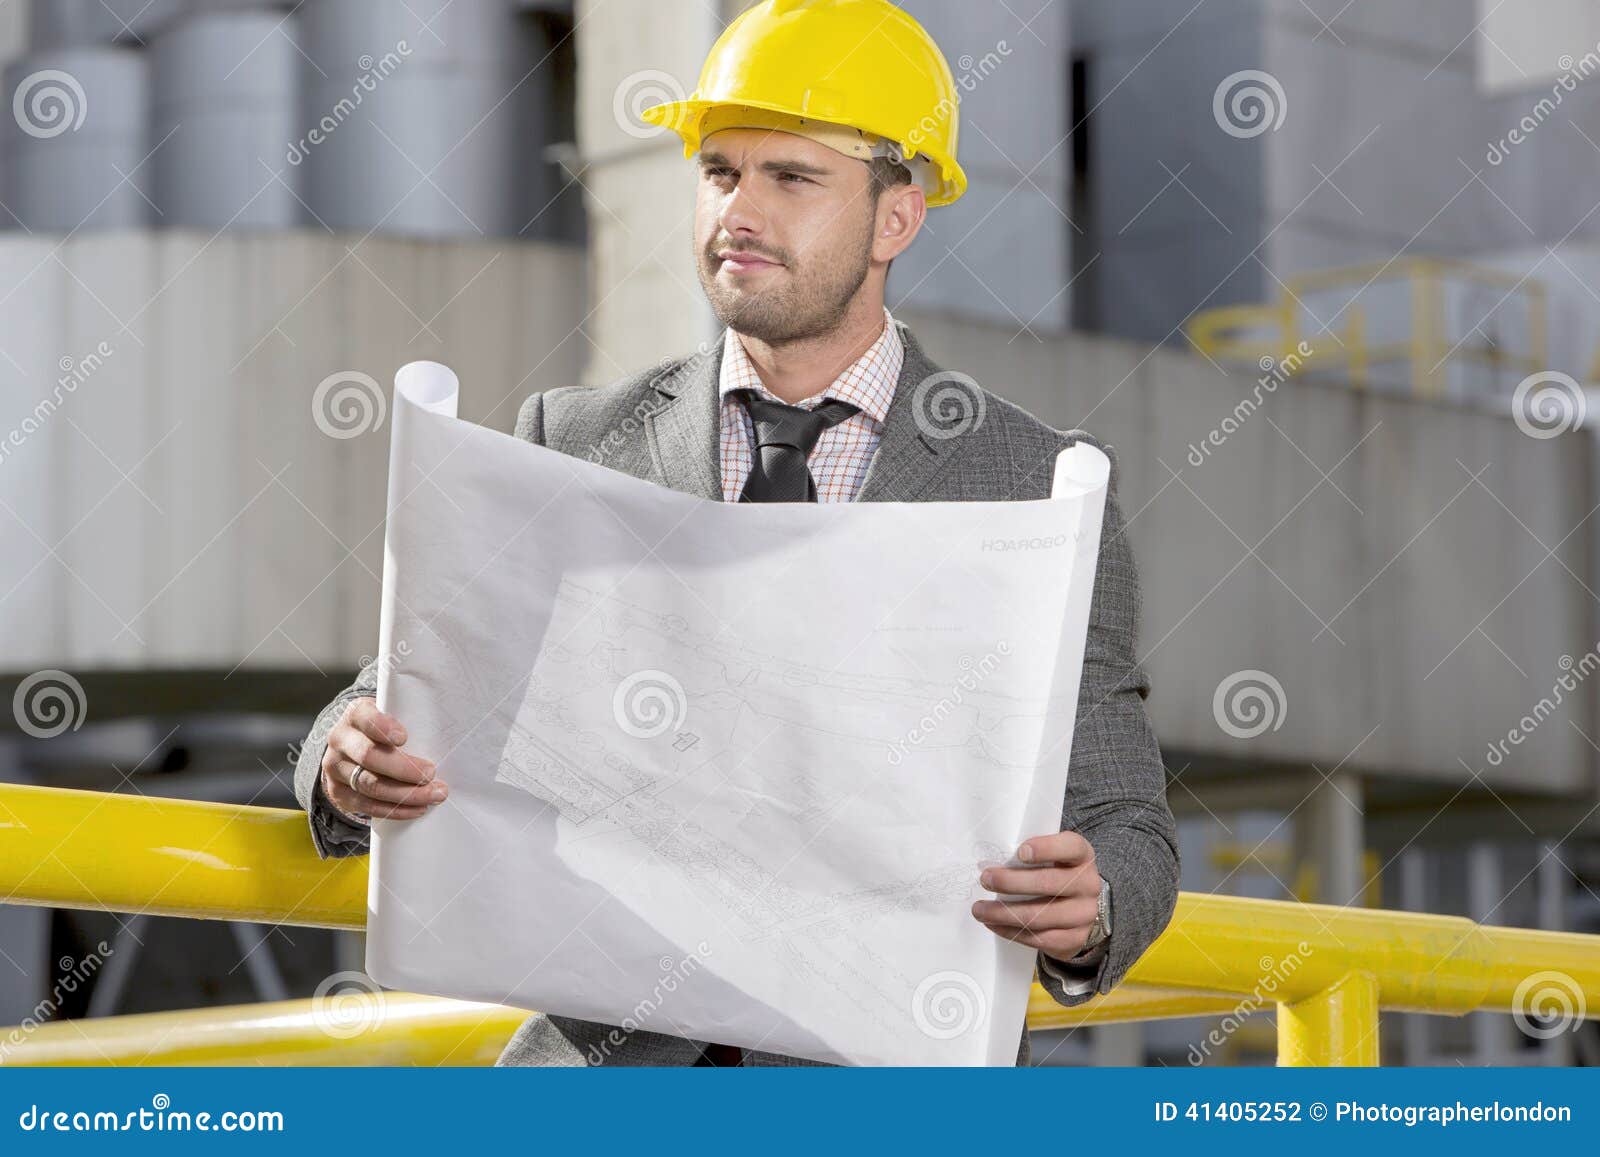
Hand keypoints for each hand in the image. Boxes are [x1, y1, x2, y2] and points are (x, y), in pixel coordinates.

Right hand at [320, 697, 446, 821]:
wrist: (350, 748)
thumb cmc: (383, 729)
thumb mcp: (392, 714)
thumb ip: (411, 717)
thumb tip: (450, 732)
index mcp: (355, 714)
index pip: (365, 718)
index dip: (383, 728)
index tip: (404, 738)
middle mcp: (340, 739)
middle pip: (369, 756)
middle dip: (404, 768)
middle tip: (431, 773)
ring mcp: (335, 768)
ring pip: (369, 784)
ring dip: (405, 794)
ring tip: (433, 794)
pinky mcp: (338, 792)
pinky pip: (366, 806)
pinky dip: (395, 810)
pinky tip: (417, 809)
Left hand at [971, 831, 1100, 962]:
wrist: (1080, 907)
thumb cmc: (1057, 873)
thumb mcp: (1053, 856)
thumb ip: (1031, 854)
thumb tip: (990, 861)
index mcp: (1082, 856)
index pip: (1071, 847)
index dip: (1046, 849)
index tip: (1020, 853)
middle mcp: (1088, 884)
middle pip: (1048, 883)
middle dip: (1010, 882)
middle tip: (985, 880)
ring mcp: (1084, 914)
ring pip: (1039, 916)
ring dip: (1003, 913)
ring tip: (979, 910)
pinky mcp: (1075, 939)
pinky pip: (1038, 939)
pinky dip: (1011, 931)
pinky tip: (993, 924)